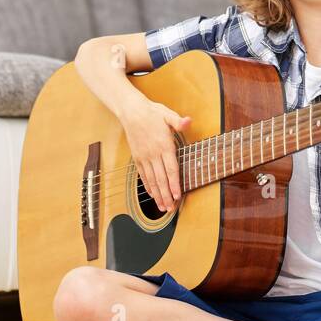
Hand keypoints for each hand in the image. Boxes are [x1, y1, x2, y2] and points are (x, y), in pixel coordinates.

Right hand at [122, 98, 191, 212]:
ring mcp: (144, 157)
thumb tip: (188, 121)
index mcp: (164, 145)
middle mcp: (153, 154)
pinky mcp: (137, 158)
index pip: (171, 169)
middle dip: (166, 195)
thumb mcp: (168, 114)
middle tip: (171, 209)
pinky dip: (148, 186)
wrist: (131, 111)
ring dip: (158, 194)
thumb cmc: (152, 112)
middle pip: (161, 178)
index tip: (178, 196)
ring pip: (152, 180)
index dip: (174, 184)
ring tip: (163, 207)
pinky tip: (152, 194)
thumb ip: (178, 121)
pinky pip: (143, 175)